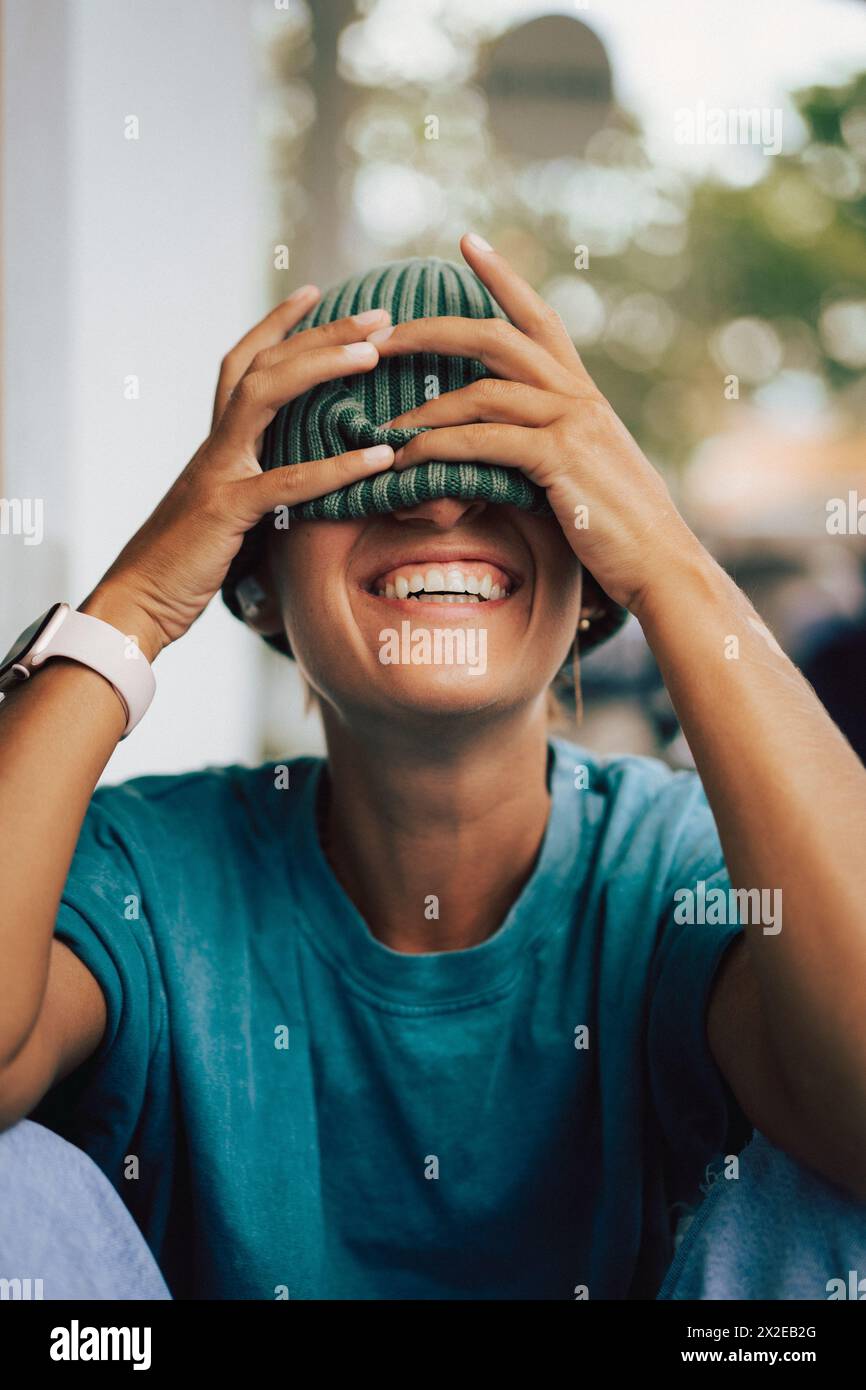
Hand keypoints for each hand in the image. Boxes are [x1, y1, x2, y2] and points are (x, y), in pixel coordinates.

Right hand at [82, 290, 395, 658]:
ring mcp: (218, 473)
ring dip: (322, 367)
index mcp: (216, 443)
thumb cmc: (186, 567)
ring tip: (375, 353)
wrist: (137, 604)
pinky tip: (381, 458)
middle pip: (264, 364)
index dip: (276, 325)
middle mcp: (215, 445)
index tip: (315, 293)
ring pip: (264, 396)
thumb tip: (306, 489)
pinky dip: (336, 468)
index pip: (243, 363)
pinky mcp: (225, 512)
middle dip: (320, 332)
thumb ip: (261, 490)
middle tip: (377, 314)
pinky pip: (286, 482)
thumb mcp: (229, 517)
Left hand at [369, 233, 701, 611]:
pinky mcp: (559, 458)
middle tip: (381, 334)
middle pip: (496, 337)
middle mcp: (578, 396)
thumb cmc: (618, 531)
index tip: (468, 242)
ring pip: (482, 390)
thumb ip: (544, 451)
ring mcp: (571, 423)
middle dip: (432, 330)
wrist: (660, 564)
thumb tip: (497, 457)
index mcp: (583, 394)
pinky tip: (409, 460)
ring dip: (424, 409)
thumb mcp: (581, 476)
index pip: (540, 318)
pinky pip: (484, 441)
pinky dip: (439, 448)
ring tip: (385, 429)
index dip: (503, 277)